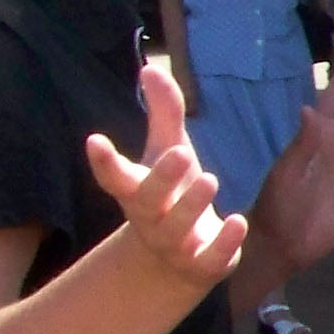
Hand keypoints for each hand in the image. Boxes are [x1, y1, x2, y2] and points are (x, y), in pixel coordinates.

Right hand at [85, 64, 245, 287]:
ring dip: (192, 205)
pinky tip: (239, 222)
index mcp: (136, 190)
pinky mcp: (202, 265)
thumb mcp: (169, 150)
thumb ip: (163, 112)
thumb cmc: (173, 192)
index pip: (113, 177)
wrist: (180, 260)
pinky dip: (225, 243)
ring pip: (177, 228)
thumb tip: (150, 68)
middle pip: (146, 201)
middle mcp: (150, 218)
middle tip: (179, 153)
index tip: (95, 140)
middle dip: (161, 178)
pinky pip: (211, 258)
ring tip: (210, 180)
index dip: (103, 161)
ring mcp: (174, 245)